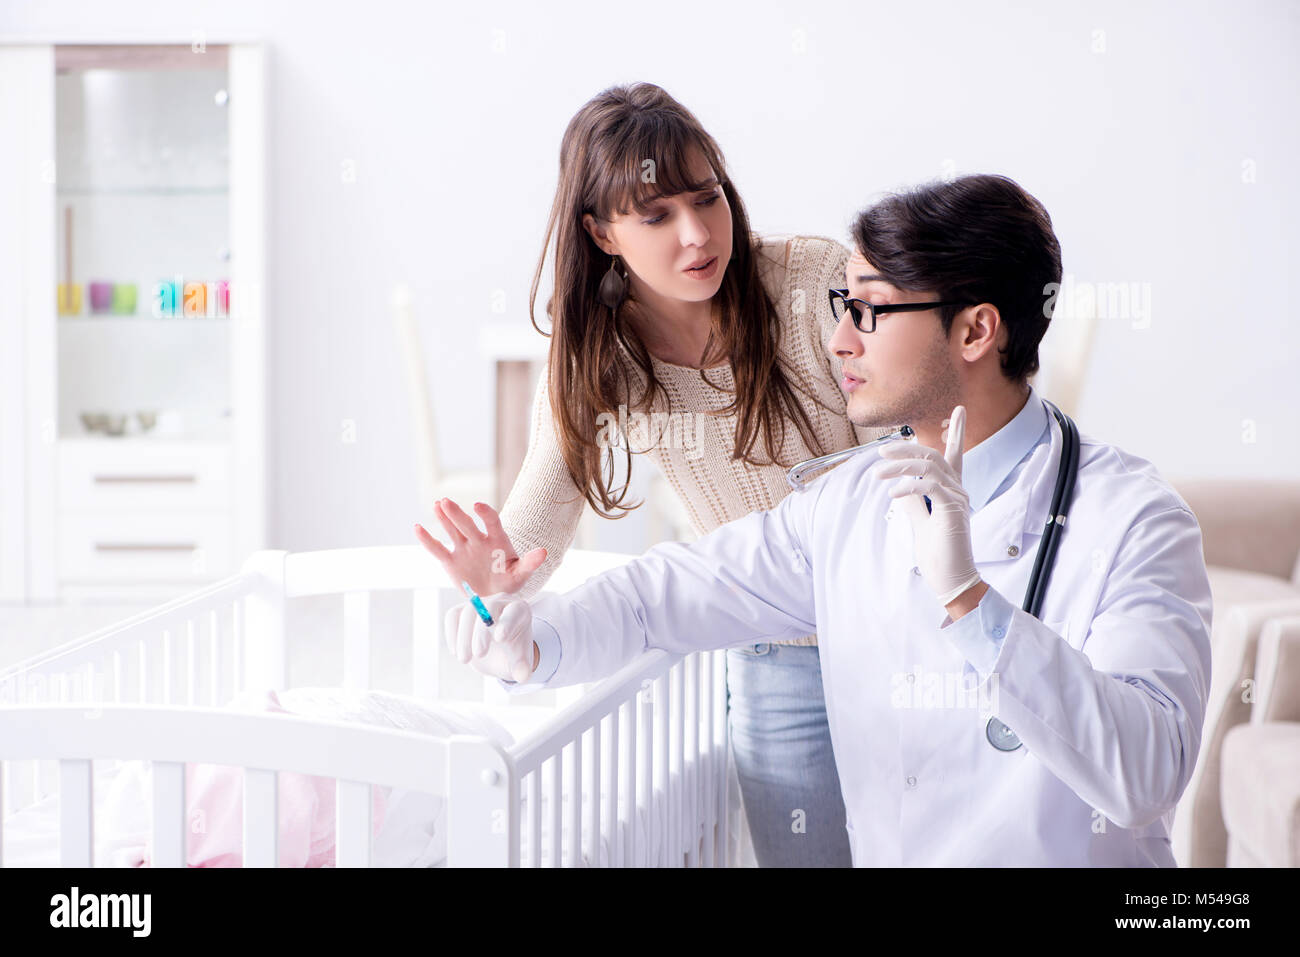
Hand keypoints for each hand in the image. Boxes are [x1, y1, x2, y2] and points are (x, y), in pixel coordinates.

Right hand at [414, 498, 546, 596]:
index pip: (491, 522)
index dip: (485, 513)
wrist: (494, 596)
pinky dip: (427, 540)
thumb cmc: (510, 582)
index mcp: (497, 540)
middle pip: (467, 524)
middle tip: (446, 502)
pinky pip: (437, 549)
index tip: (477, 506)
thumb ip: (530, 563)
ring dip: (444, 518)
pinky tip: (417, 528)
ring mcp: (463, 549)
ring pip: (452, 531)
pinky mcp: (450, 561)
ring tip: (436, 505)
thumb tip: (544, 553)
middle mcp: (478, 540)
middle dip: (457, 514)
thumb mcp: (521, 574)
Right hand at [444, 594, 538, 682]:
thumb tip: (522, 676)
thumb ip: (523, 668)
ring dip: (464, 637)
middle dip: (482, 632)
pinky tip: (456, 651)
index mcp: (520, 610)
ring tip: (465, 659)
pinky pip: (453, 616)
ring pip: (468, 612)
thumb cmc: (512, 653)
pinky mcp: (462, 610)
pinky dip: (452, 633)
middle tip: (479, 654)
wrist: (498, 652)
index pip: (515, 611)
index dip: (507, 622)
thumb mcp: (520, 663)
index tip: (500, 639)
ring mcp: (480, 603)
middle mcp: (500, 602)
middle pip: (489, 608)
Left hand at [872, 405, 982, 606]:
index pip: (954, 455)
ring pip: (930, 466)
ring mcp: (958, 498)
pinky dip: (908, 485)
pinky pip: (930, 486)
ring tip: (877, 473)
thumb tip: (901, 486)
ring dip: (900, 466)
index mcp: (951, 491)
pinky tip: (892, 492)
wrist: (952, 579)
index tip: (959, 409)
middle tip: (880, 451)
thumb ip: (913, 501)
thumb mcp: (920, 522)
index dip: (957, 431)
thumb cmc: (938, 553)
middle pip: (933, 455)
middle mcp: (958, 490)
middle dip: (905, 449)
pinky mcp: (953, 509)